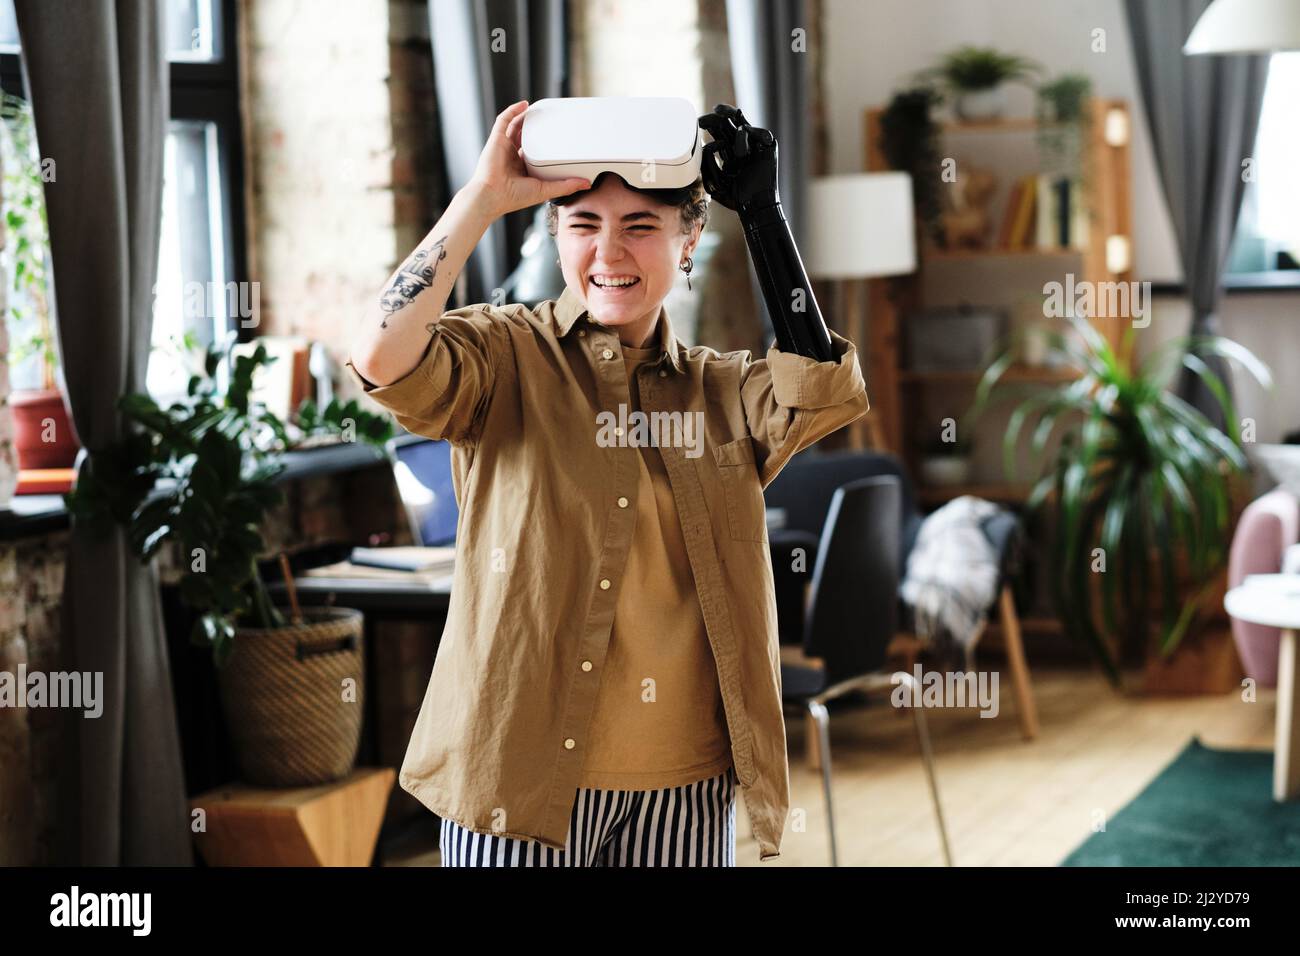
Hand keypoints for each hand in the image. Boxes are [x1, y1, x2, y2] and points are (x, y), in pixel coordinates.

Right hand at [468, 101, 591, 217]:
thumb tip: (586, 184)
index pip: (534, 153)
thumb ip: (566, 186)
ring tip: (539, 109)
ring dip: (526, 117)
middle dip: (535, 128)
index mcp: (521, 169)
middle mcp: (512, 157)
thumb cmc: (513, 197)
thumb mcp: (545, 190)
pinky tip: (525, 104)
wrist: (491, 195)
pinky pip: (504, 120)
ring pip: (515, 126)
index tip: (556, 139)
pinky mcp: (496, 139)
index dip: (544, 144)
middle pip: (525, 137)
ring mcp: (503, 147)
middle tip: (549, 120)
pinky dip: (513, 110)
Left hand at [697, 104, 778, 213]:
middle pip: (728, 121)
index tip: (698, 123)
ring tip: (730, 145)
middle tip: (705, 119)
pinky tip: (743, 153)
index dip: (708, 122)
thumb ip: (706, 166)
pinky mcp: (769, 147)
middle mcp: (741, 146)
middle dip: (716, 116)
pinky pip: (759, 133)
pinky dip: (747, 137)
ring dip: (731, 124)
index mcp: (729, 152)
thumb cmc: (735, 198)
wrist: (755, 207)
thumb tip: (702, 147)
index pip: (718, 130)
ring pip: (741, 122)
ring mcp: (755, 145)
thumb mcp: (713, 181)